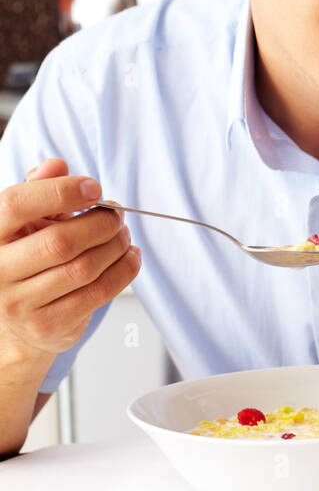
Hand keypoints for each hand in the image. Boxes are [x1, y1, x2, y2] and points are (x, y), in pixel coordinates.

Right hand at [0, 157, 140, 360]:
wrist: (16, 321)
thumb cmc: (26, 258)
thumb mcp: (26, 220)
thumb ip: (40, 189)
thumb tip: (57, 166)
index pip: (17, 205)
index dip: (60, 191)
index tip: (94, 188)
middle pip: (60, 241)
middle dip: (101, 223)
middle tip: (117, 215)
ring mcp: (20, 303)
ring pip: (83, 269)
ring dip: (115, 246)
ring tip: (123, 234)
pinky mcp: (48, 324)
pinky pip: (97, 294)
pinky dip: (123, 271)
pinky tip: (129, 257)